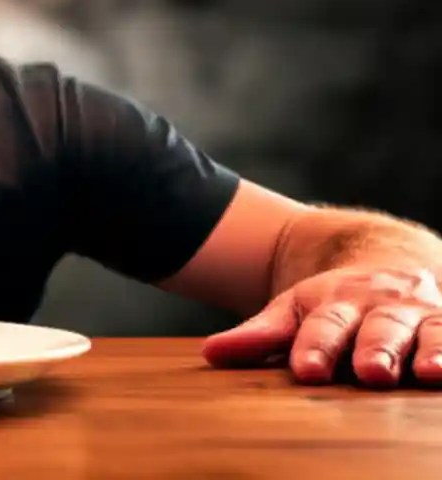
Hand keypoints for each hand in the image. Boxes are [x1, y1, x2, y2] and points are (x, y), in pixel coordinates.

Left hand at [203, 266, 441, 386]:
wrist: (388, 258)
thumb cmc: (333, 303)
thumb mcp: (292, 311)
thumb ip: (257, 336)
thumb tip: (210, 355)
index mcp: (336, 303)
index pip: (324, 327)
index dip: (316, 347)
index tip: (309, 369)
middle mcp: (382, 307)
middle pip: (379, 328)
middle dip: (375, 348)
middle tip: (371, 371)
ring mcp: (423, 315)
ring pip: (431, 331)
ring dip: (432, 351)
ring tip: (430, 371)